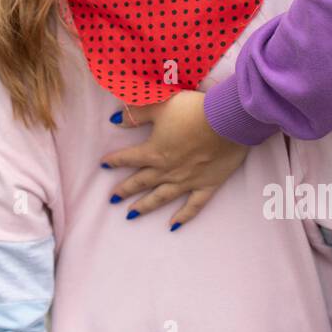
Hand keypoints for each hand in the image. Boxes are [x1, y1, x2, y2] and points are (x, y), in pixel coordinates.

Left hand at [101, 91, 250, 230]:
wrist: (228, 120)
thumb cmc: (193, 110)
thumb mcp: (160, 105)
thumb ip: (137, 113)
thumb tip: (115, 119)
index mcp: (155, 152)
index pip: (129, 158)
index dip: (115, 161)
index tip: (103, 165)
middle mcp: (168, 170)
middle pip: (141, 182)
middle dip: (125, 190)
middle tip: (112, 199)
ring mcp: (188, 181)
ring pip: (161, 197)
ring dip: (145, 206)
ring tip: (131, 215)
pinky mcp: (207, 185)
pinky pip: (193, 206)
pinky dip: (183, 216)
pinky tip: (173, 226)